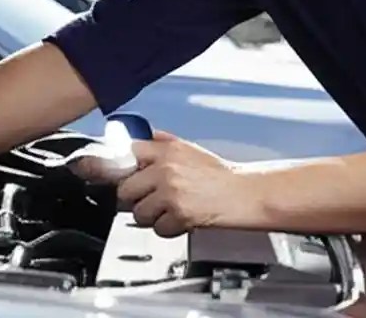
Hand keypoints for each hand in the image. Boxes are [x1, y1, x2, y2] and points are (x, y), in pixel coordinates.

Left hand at [117, 130, 260, 236]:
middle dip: (135, 199)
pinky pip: (158, 229)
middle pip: (125, 189)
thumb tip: (146, 136)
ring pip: (139, 213)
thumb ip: (165, 143)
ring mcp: (171, 192)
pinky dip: (168, 230)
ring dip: (152, 217)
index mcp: (167, 150)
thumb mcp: (191, 150)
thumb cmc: (222, 175)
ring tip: (169, 212)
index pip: (127, 154)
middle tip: (151, 200)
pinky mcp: (180, 214)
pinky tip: (181, 221)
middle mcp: (166, 168)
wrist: (245, 194)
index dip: (123, 168)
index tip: (121, 175)